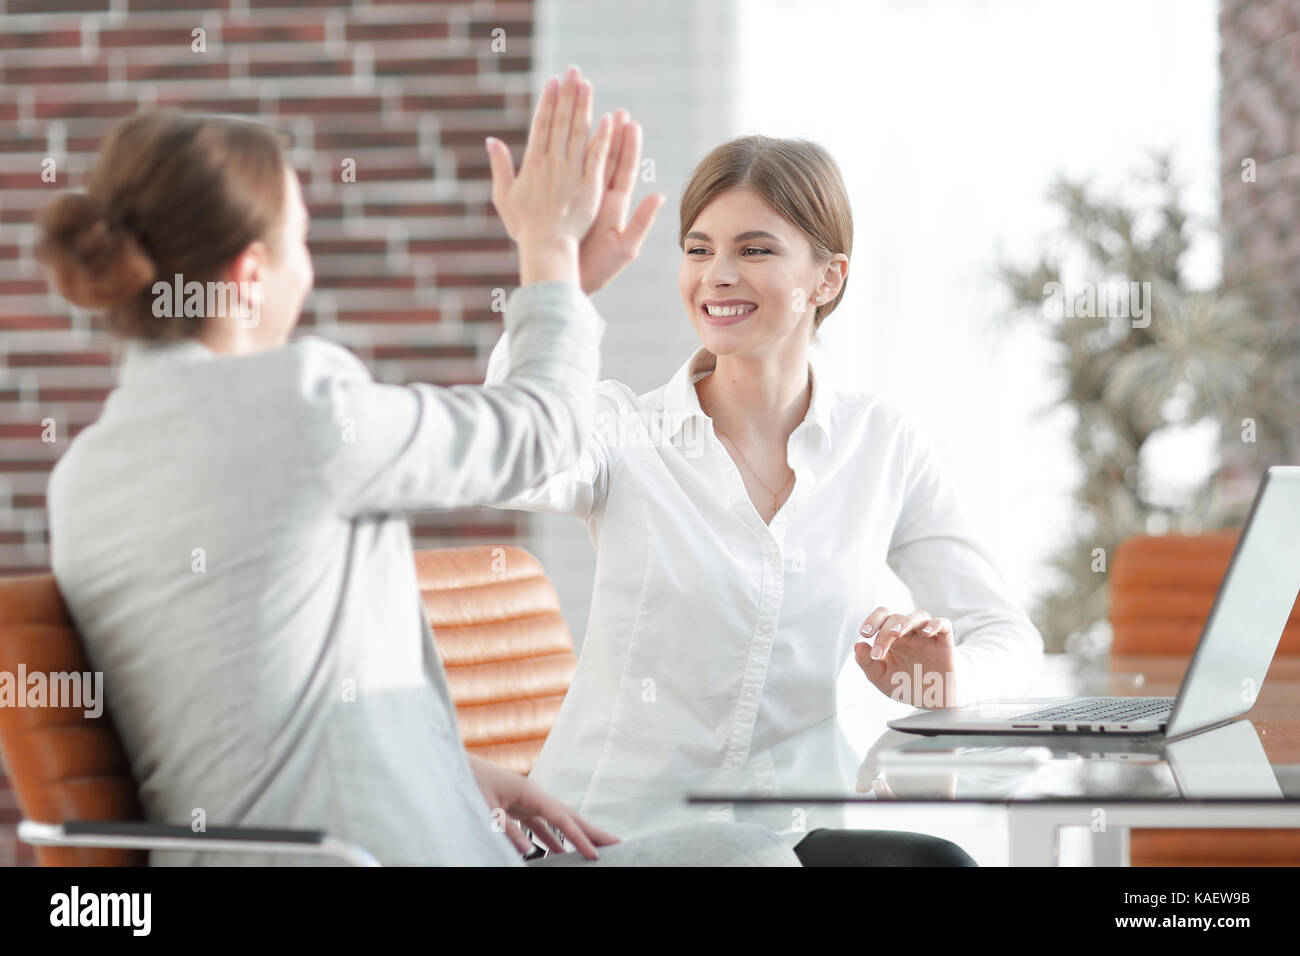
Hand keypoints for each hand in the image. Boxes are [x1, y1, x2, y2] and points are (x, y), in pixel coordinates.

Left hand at [466, 753, 619, 859]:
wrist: (458, 766)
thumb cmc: (470, 783)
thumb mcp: (486, 809)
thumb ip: (507, 830)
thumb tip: (529, 852)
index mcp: (531, 792)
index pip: (562, 819)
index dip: (579, 838)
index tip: (595, 854)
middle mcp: (536, 796)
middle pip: (571, 816)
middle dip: (594, 831)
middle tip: (618, 845)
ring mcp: (531, 802)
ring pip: (561, 821)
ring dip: (579, 835)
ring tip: (597, 850)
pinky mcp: (522, 808)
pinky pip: (544, 827)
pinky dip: (555, 840)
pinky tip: (562, 854)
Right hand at [485, 66, 614, 284]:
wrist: (545, 249)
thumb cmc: (525, 227)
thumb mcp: (504, 196)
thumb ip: (500, 167)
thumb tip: (491, 140)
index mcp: (533, 164)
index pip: (541, 125)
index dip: (548, 101)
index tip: (553, 81)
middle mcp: (553, 165)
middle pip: (561, 123)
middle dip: (568, 95)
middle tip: (574, 71)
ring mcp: (572, 175)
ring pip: (579, 135)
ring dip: (583, 108)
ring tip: (588, 85)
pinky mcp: (590, 187)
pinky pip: (597, 158)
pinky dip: (602, 138)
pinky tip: (608, 119)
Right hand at [578, 109, 665, 294]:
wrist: (572, 284)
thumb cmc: (599, 270)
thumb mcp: (626, 248)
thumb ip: (643, 220)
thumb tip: (660, 195)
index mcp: (615, 207)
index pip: (623, 169)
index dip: (628, 146)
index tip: (631, 122)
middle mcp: (600, 200)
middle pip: (607, 160)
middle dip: (612, 135)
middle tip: (617, 109)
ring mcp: (582, 201)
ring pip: (587, 165)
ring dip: (592, 140)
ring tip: (596, 114)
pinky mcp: (568, 206)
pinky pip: (569, 177)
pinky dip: (571, 158)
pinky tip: (570, 138)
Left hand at [854, 607, 957, 707]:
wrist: (929, 701)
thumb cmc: (905, 685)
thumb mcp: (881, 678)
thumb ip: (867, 663)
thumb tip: (858, 645)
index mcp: (892, 637)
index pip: (882, 617)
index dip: (872, 620)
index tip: (864, 633)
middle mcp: (909, 633)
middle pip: (897, 618)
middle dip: (884, 633)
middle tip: (877, 652)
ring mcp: (927, 636)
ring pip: (919, 615)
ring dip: (905, 621)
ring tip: (895, 633)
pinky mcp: (945, 643)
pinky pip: (944, 624)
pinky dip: (935, 624)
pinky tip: (926, 633)